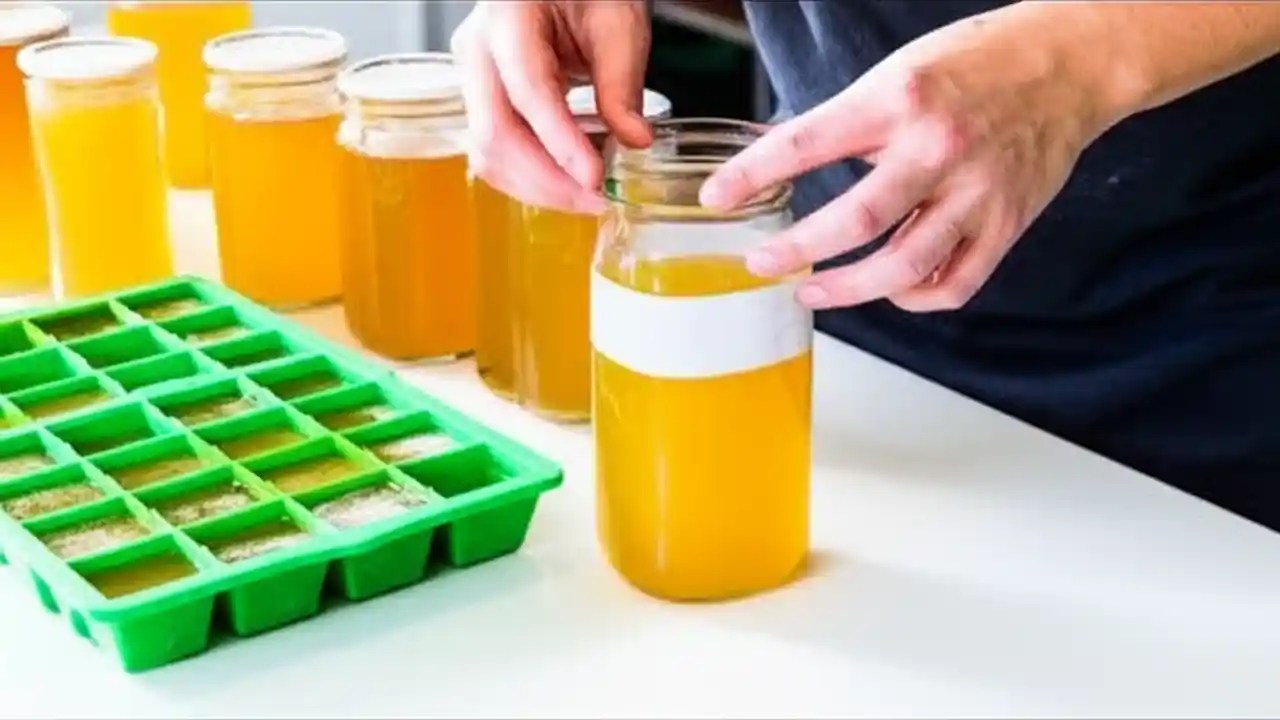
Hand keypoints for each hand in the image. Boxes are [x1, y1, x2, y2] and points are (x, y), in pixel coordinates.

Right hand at [451, 0, 651, 213]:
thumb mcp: (618, 21)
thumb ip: (622, 81)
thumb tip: (634, 140)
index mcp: (507, 16)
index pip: (528, 92)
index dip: (560, 143)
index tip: (594, 179)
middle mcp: (478, 49)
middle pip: (495, 135)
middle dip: (547, 180)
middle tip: (597, 201)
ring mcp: (476, 78)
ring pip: (490, 153)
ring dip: (540, 185)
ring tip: (590, 195)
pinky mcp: (488, 101)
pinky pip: (499, 150)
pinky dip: (534, 174)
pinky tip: (571, 179)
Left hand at [700, 4, 1125, 311]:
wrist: (1068, 64)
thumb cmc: (974, 65)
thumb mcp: (896, 74)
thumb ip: (844, 125)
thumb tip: (777, 166)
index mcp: (900, 100)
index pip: (806, 143)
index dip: (752, 176)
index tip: (717, 199)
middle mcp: (939, 148)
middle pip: (856, 221)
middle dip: (796, 250)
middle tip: (761, 262)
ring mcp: (977, 193)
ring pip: (903, 268)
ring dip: (847, 291)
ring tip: (811, 291)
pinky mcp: (1007, 225)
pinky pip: (953, 286)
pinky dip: (912, 298)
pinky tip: (889, 289)